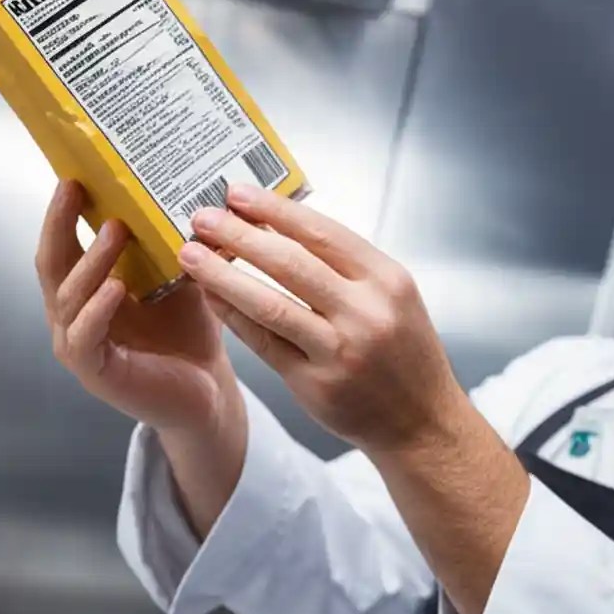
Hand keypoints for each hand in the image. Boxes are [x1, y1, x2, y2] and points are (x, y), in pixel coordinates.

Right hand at [36, 180, 241, 433]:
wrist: (208, 390)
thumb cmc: (188, 332)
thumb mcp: (179, 277)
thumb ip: (172, 243)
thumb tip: (186, 191)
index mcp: (86, 289)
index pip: (63, 244)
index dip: (62, 211)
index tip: (73, 173)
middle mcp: (73, 315)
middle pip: (52, 263)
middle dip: (60, 223)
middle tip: (75, 188)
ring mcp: (80, 344)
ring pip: (70, 296)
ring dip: (91, 260)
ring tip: (115, 230)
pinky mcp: (96, 372)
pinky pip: (86, 336)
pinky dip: (97, 310)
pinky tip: (115, 288)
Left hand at [178, 182, 466, 452]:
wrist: (422, 421)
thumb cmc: (402, 351)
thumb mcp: (390, 295)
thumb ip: (342, 264)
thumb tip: (277, 224)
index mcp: (386, 280)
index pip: (322, 233)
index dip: (275, 210)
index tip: (237, 193)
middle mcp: (365, 313)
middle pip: (290, 263)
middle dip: (240, 235)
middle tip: (203, 217)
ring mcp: (339, 352)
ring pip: (269, 305)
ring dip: (223, 276)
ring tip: (191, 254)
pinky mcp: (315, 386)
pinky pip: (264, 343)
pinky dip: (234, 316)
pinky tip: (212, 297)